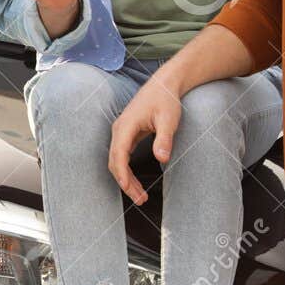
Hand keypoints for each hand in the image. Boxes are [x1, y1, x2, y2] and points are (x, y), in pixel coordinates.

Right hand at [107, 72, 183, 204]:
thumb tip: (162, 159)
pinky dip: (127, 171)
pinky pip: (122, 156)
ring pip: (117, 160)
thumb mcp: (169, 120)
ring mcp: (121, 131)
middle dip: (125, 182)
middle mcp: (119, 129)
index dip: (122, 173)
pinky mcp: (127, 134)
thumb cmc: (166, 100)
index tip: (129, 189)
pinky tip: (136, 182)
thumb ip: (164, 139)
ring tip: (140, 196)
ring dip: (126, 179)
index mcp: (126, 125)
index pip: (119, 154)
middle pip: (115, 161)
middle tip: (141, 200)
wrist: (164, 85)